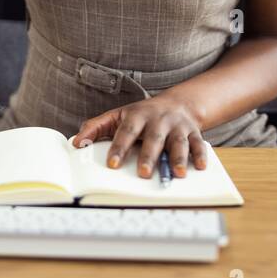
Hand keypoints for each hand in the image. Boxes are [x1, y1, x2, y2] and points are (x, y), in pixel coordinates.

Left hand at [71, 94, 208, 178]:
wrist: (178, 103)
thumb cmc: (142, 115)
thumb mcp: (117, 116)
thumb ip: (96, 128)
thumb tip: (76, 144)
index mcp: (137, 115)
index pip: (126, 131)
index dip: (119, 147)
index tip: (112, 163)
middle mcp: (159, 120)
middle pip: (153, 138)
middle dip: (149, 156)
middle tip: (143, 174)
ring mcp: (177, 126)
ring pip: (178, 142)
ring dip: (177, 158)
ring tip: (176, 174)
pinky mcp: (194, 132)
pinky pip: (198, 144)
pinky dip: (200, 155)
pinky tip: (199, 167)